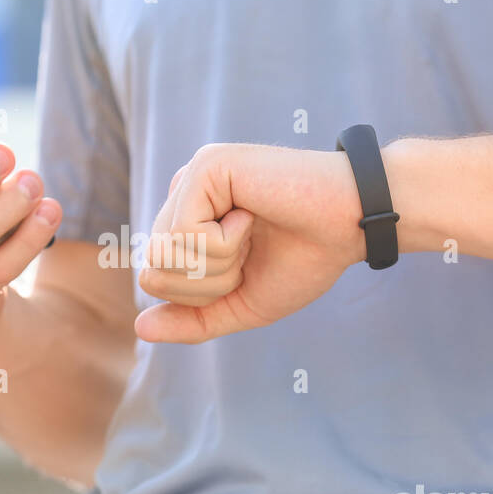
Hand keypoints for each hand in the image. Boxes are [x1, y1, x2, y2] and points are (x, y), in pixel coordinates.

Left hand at [135, 142, 366, 342]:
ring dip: (217, 263)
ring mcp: (191, 177)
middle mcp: (183, 195)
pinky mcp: (205, 166)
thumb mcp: (242, 304)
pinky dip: (225, 243)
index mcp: (187, 221)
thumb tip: (141, 328)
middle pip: (152, 268)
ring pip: (163, 253)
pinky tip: (252, 215)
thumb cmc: (305, 258)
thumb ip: (193, 319)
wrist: (351, 226)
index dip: (199, 293)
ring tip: (252, 232)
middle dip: (205, 283)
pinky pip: (185, 233)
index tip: (244, 266)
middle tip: (249, 253)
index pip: (154, 277)